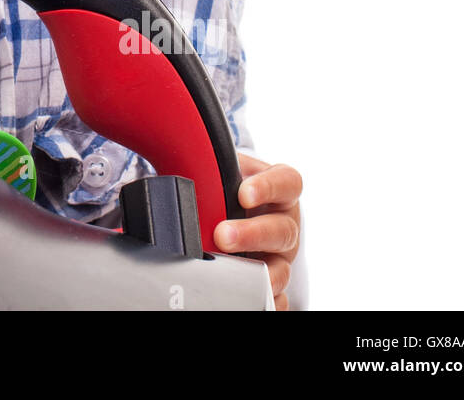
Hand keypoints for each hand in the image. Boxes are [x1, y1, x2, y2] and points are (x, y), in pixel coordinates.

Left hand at [213, 152, 301, 309]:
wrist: (230, 213)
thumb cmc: (228, 189)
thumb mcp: (225, 171)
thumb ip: (212, 167)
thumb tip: (175, 163)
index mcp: (280, 191)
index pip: (288, 182)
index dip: (269, 187)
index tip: (243, 193)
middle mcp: (285, 224)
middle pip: (283, 230)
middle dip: (252, 233)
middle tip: (222, 235)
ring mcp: (282, 256)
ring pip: (281, 268)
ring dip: (256, 271)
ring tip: (229, 269)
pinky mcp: (274, 282)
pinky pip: (277, 299)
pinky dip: (263, 300)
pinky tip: (246, 296)